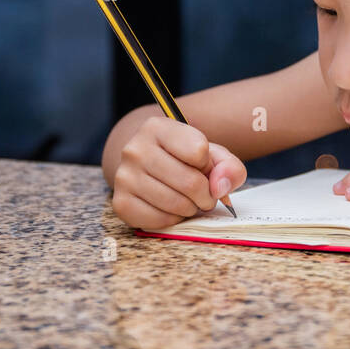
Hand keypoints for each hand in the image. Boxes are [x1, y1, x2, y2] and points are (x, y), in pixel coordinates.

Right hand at [111, 115, 246, 228]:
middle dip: (206, 195)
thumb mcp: (210, 153)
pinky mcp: (120, 203)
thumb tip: (219, 187)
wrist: (146, 165)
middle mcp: (135, 149)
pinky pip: (160, 220)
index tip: (202, 166)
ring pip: (176, 204)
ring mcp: (124, 177)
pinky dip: (174, 220)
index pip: (199, 150)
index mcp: (157, 128)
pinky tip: (172, 209)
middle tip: (205, 195)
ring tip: (189, 201)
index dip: (208, 165)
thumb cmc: (183, 158)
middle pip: (189, 182)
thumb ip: (228, 166)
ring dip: (191, 208)